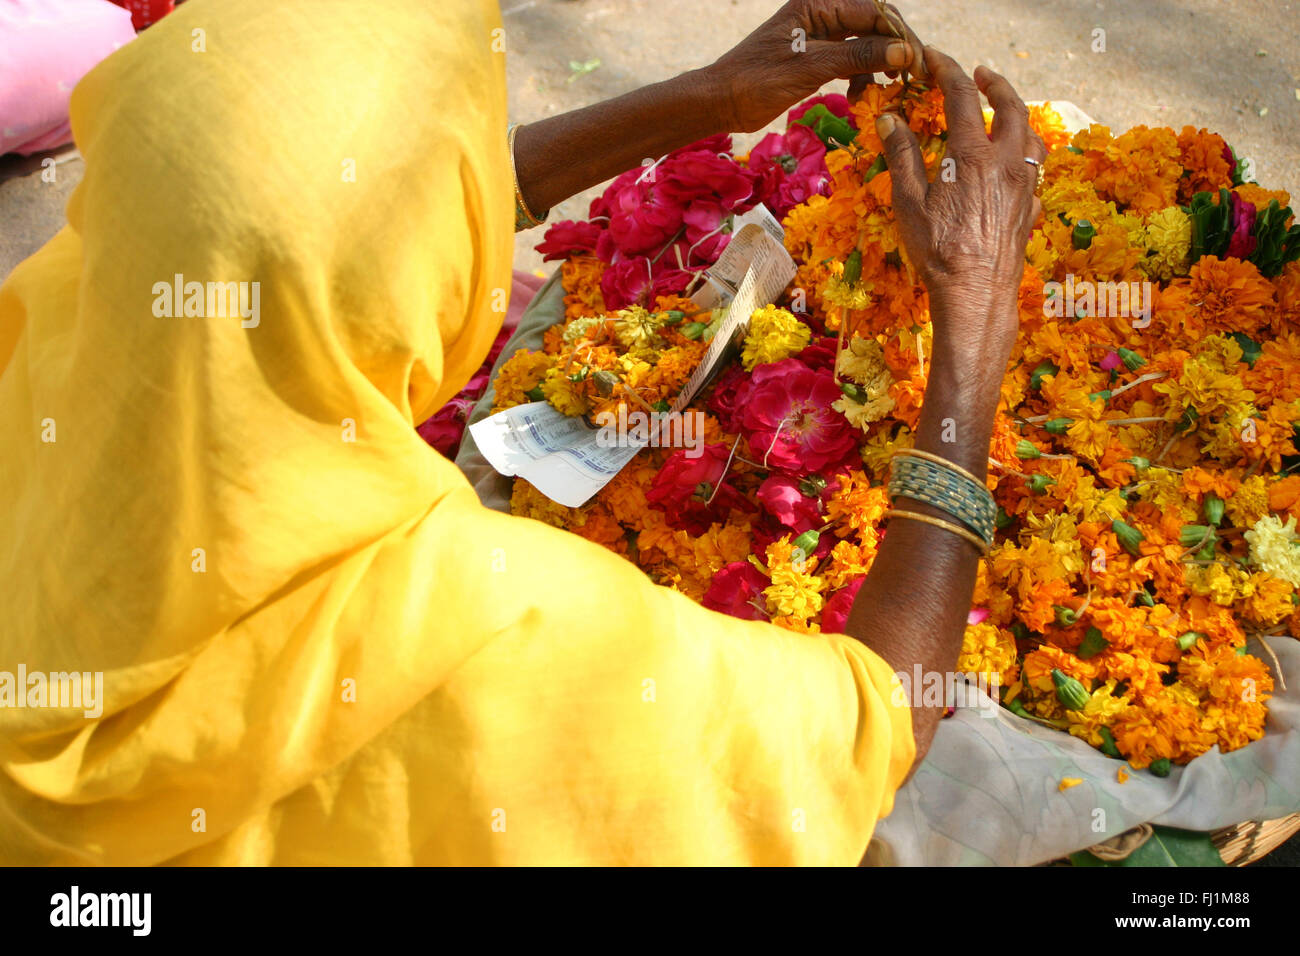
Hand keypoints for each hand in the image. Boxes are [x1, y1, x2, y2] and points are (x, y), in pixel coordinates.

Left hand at [707, 1, 925, 132]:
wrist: (720, 102)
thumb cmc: (756, 81)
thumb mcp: (809, 69)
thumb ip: (856, 57)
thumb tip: (902, 51)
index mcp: (819, 4)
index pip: (875, 11)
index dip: (901, 35)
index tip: (919, 63)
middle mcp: (822, 14)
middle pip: (874, 25)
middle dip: (894, 51)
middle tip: (912, 78)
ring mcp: (820, 37)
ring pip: (864, 45)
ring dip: (877, 68)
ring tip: (882, 92)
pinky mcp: (816, 59)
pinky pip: (850, 62)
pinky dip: (860, 79)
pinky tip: (859, 98)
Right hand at [874, 48, 1044, 358]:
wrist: (976, 294)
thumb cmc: (938, 251)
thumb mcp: (909, 203)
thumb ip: (902, 156)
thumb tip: (890, 121)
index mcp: (972, 155)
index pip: (962, 96)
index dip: (946, 70)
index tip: (933, 58)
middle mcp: (1005, 163)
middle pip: (1012, 106)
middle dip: (997, 84)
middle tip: (983, 74)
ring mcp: (1024, 186)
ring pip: (1031, 137)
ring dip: (1019, 117)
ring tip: (1005, 112)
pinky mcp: (1031, 210)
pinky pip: (1035, 172)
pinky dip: (1024, 158)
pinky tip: (1012, 167)